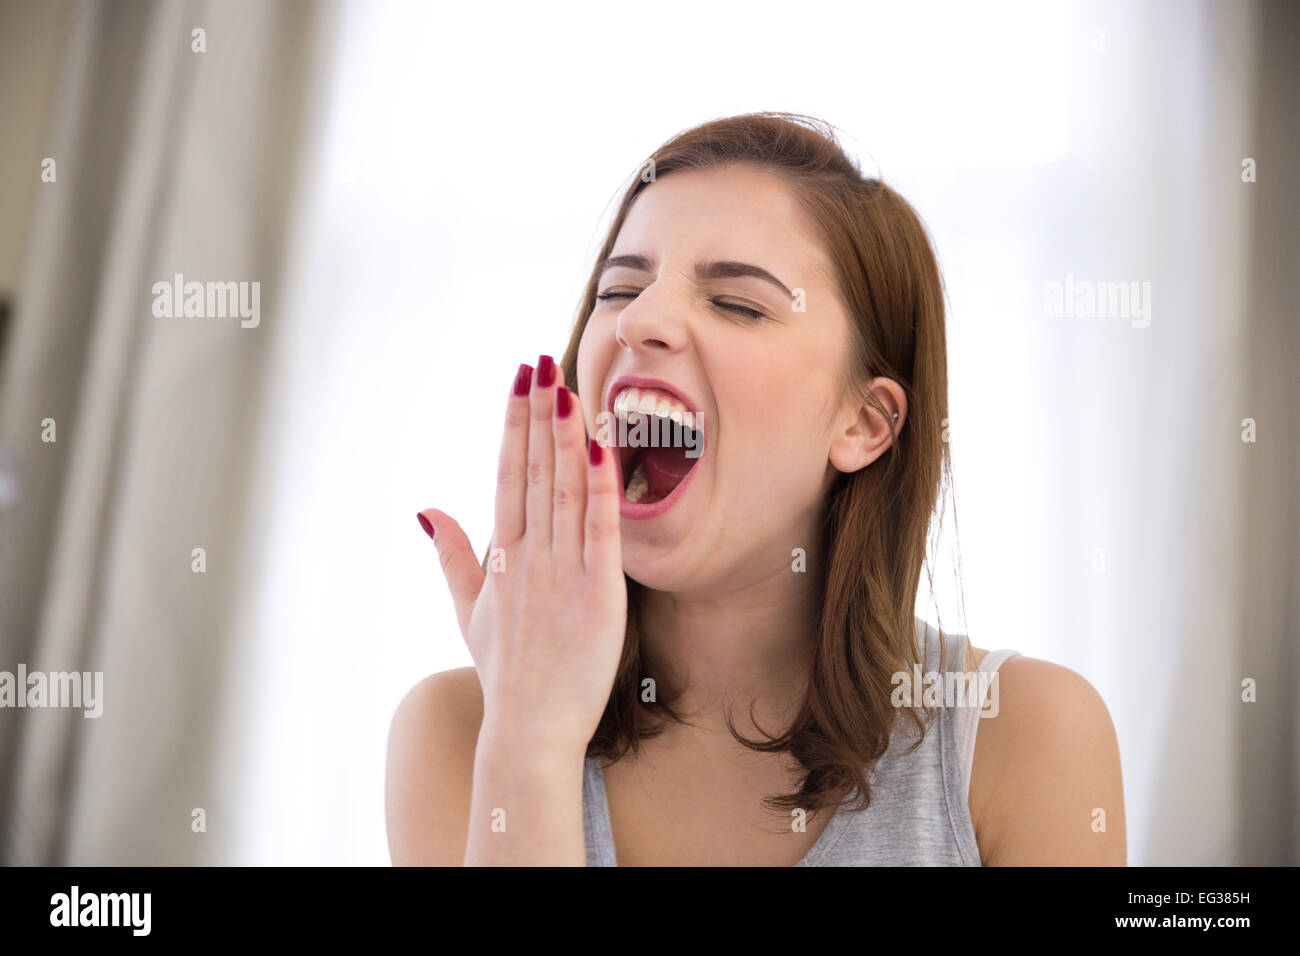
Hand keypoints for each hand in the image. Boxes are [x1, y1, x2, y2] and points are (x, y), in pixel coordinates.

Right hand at [419, 355, 626, 752]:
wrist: (529, 727)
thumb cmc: (505, 672)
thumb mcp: (468, 610)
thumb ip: (452, 555)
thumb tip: (427, 510)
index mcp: (502, 555)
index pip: (507, 474)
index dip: (513, 424)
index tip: (518, 382)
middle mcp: (529, 555)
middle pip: (533, 470)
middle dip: (537, 413)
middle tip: (540, 361)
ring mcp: (562, 571)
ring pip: (565, 489)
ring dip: (565, 436)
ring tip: (565, 386)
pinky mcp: (598, 591)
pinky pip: (601, 528)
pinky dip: (601, 487)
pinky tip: (601, 447)